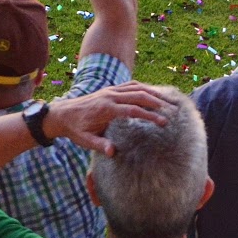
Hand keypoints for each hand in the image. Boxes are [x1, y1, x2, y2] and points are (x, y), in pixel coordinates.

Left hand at [45, 82, 170, 155]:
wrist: (62, 114)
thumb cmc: (75, 129)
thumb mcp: (84, 141)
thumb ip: (99, 145)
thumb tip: (114, 152)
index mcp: (105, 109)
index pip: (133, 110)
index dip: (150, 115)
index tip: (164, 123)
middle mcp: (110, 96)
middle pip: (139, 95)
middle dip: (158, 102)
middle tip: (174, 110)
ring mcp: (110, 90)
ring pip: (137, 87)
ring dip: (154, 93)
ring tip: (170, 101)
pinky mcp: (111, 90)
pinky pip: (131, 85)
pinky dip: (145, 88)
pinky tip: (154, 94)